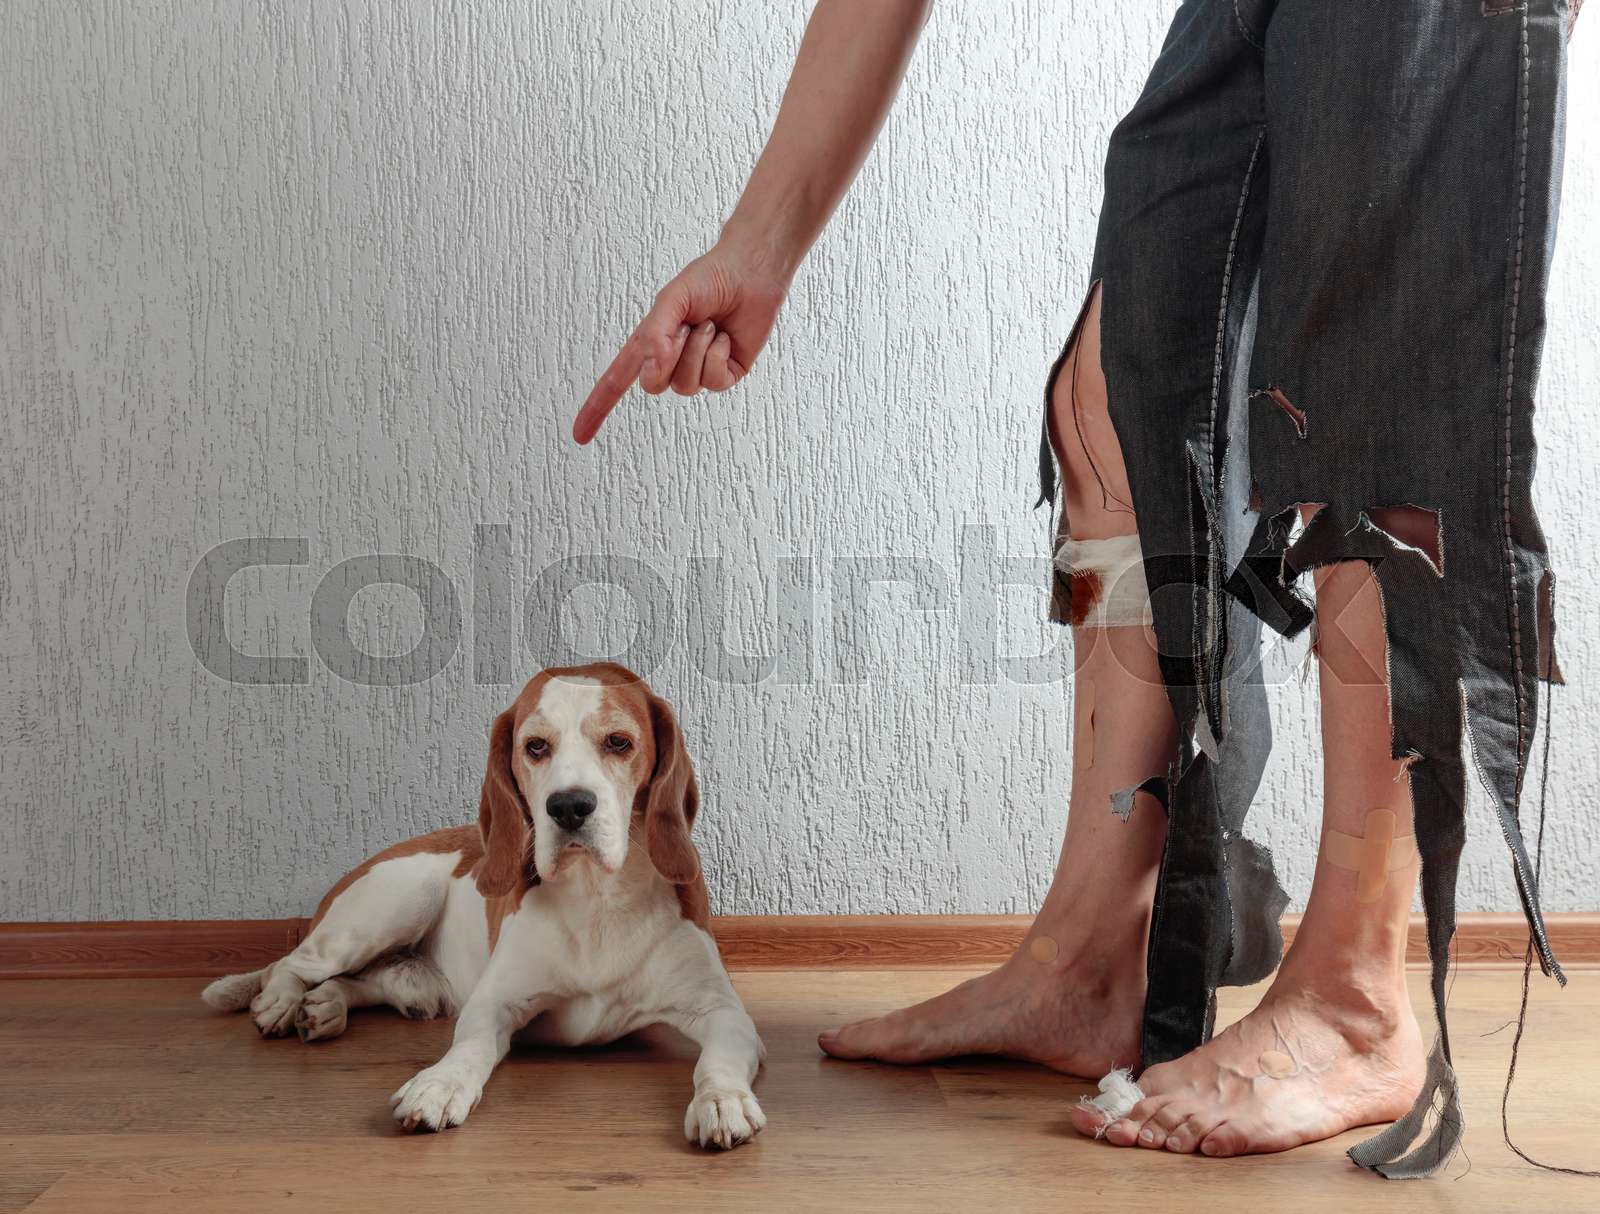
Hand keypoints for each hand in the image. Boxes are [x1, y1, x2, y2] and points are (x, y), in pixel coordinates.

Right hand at [573, 241, 788, 442]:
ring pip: (685, 385)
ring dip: (697, 350)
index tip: (578, 436)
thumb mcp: (671, 300)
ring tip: (709, 325)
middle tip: (685, 326)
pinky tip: (724, 337)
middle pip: (653, 386)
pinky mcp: (725, 376)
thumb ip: (656, 333)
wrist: (749, 273)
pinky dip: (718, 355)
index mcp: (649, 343)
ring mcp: (698, 370)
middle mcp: (671, 361)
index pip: (616, 380)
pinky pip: (713, 382)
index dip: (597, 408)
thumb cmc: (708, 280)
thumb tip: (654, 367)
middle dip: (667, 357)